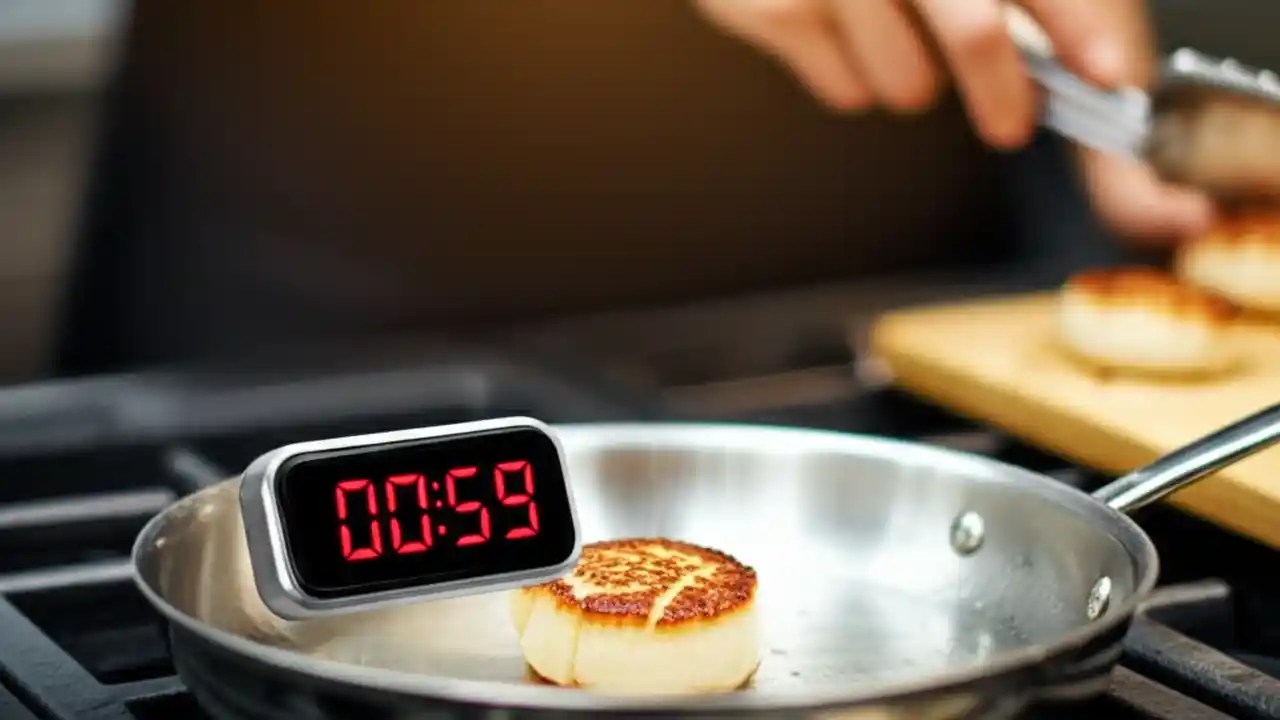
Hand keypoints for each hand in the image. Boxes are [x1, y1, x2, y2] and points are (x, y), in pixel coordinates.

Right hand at [696, 0, 1214, 240]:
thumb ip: (1026, 1)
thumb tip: (1096, 58)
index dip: (1078, 27)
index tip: (1107, 74)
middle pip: (975, 35)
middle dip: (1004, 95)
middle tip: (1011, 124)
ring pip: (908, 83)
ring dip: (914, 82)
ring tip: (896, 38)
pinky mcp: (777, 12)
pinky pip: (847, 92)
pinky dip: (855, 79)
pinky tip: (843, 33)